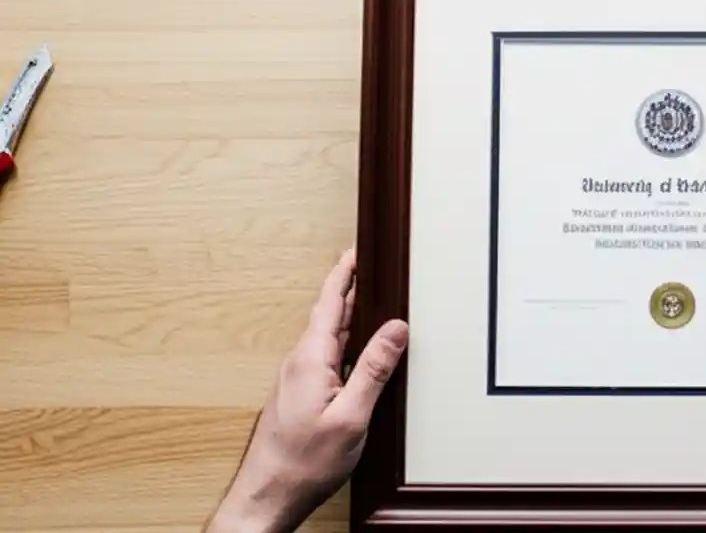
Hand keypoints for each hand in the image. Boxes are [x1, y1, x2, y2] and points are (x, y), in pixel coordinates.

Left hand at [205, 248, 408, 532]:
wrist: (267, 497)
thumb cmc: (304, 463)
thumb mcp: (352, 416)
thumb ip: (374, 369)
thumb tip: (395, 328)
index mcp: (311, 359)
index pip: (329, 303)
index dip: (344, 274)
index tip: (357, 250)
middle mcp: (300, 363)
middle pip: (329, 315)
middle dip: (349, 288)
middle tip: (369, 266)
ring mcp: (298, 379)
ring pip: (327, 336)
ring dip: (347, 315)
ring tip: (369, 299)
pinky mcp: (301, 395)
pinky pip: (326, 356)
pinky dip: (344, 341)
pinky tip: (357, 350)